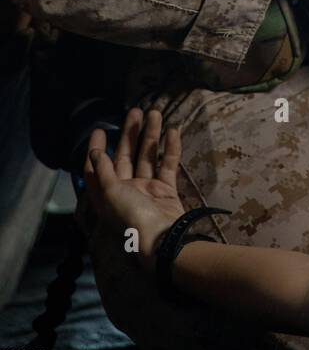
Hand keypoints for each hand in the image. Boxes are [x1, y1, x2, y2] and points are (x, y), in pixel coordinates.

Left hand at [82, 107, 185, 272]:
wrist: (163, 238)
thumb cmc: (131, 216)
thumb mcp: (111, 193)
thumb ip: (103, 171)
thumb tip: (95, 153)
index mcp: (107, 194)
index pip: (97, 168)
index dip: (96, 149)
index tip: (100, 129)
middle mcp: (125, 190)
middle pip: (125, 157)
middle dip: (129, 133)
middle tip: (135, 111)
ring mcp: (146, 189)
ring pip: (147, 157)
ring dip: (150, 135)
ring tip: (155, 113)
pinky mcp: (165, 190)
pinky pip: (167, 165)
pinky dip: (170, 148)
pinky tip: (173, 131)